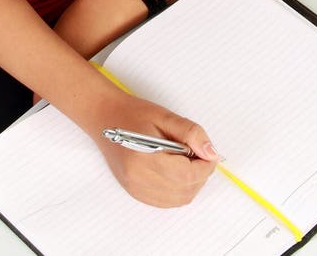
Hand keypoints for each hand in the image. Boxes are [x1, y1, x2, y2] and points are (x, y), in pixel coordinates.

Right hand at [97, 93, 219, 206]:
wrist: (105, 118)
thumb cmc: (133, 114)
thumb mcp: (165, 116)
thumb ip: (191, 133)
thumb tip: (211, 153)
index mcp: (144, 158)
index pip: (186, 174)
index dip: (205, 166)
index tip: (210, 153)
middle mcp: (138, 179)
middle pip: (184, 189)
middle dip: (201, 174)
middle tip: (201, 154)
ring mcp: (135, 189)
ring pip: (178, 199)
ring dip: (191, 183)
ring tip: (188, 161)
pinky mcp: (135, 193)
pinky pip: (167, 201)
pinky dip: (179, 190)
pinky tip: (177, 172)